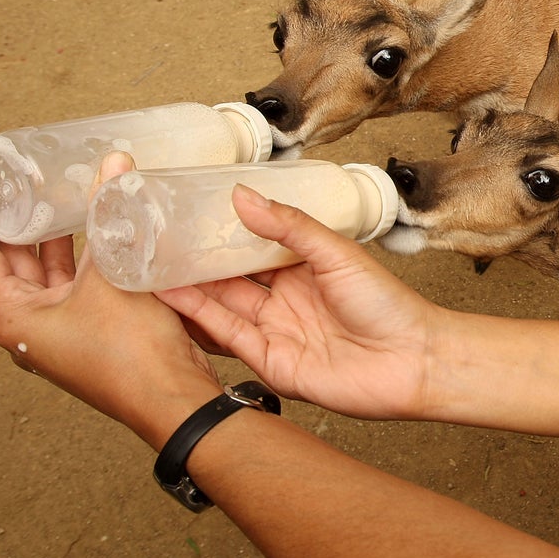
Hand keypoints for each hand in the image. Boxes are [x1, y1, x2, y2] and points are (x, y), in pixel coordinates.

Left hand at [0, 153, 221, 448]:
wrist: (171, 397)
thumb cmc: (131, 358)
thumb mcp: (112, 275)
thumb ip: (109, 217)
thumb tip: (112, 168)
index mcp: (10, 315)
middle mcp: (27, 323)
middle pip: (7, 257)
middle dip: (16, 217)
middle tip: (24, 181)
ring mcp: (58, 327)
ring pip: (45, 269)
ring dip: (54, 233)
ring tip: (64, 195)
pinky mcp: (88, 328)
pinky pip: (75, 281)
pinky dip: (82, 253)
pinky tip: (100, 229)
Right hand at [156, 185, 441, 419]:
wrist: (412, 361)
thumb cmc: (388, 305)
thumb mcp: (336, 252)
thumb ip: (289, 225)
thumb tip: (242, 195)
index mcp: (302, 267)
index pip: (251, 245)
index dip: (219, 231)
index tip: (183, 212)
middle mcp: (284, 298)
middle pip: (229, 276)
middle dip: (193, 259)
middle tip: (151, 238)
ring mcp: (275, 330)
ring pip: (221, 304)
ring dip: (186, 286)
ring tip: (146, 263)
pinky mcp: (270, 362)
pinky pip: (228, 336)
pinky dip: (199, 317)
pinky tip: (171, 295)